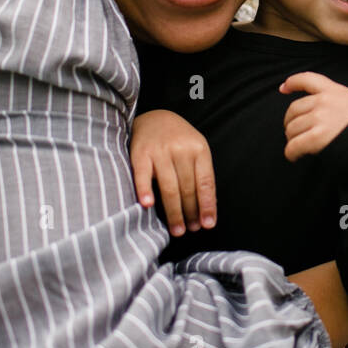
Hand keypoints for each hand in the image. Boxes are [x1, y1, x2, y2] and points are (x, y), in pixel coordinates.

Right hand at [129, 109, 216, 235]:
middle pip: (188, 188)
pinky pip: (143, 175)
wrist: (155, 118)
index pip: (205, 183)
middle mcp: (181, 149)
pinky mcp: (140, 153)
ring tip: (177, 230)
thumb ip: (201, 174)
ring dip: (174, 212)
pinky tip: (148, 205)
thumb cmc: (179, 141)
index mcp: (199, 149)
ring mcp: (160, 151)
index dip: (207, 205)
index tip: (208, 224)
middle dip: (190, 213)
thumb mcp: (196, 151)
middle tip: (190, 230)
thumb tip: (207, 209)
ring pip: (170, 187)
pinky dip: (145, 190)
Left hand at [278, 72, 347, 160]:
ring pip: (292, 128)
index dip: (292, 82)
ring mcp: (320, 119)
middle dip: (289, 121)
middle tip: (292, 131)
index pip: (308, 79)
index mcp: (333, 90)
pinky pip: (294, 145)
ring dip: (291, 138)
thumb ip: (335, 100)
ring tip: (297, 145)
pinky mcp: (317, 137)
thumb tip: (315, 109)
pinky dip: (291, 152)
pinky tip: (294, 156)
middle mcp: (324, 101)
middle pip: (293, 109)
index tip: (284, 88)